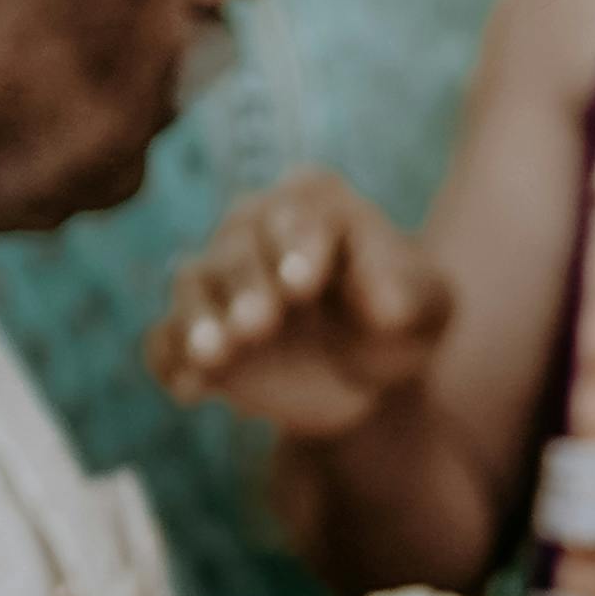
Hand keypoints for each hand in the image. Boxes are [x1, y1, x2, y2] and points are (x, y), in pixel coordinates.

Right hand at [157, 167, 451, 439]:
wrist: (367, 373)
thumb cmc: (399, 320)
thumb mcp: (428, 306)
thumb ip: (408, 294)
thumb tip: (385, 305)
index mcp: (316, 205)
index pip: (300, 214)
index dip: (299, 245)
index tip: (304, 284)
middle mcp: (255, 229)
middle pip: (238, 246)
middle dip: (246, 284)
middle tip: (257, 325)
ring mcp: (219, 280)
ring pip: (193, 284)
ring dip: (198, 318)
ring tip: (213, 356)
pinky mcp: (195, 332)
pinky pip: (166, 340)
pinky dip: (171, 360)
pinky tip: (191, 390)